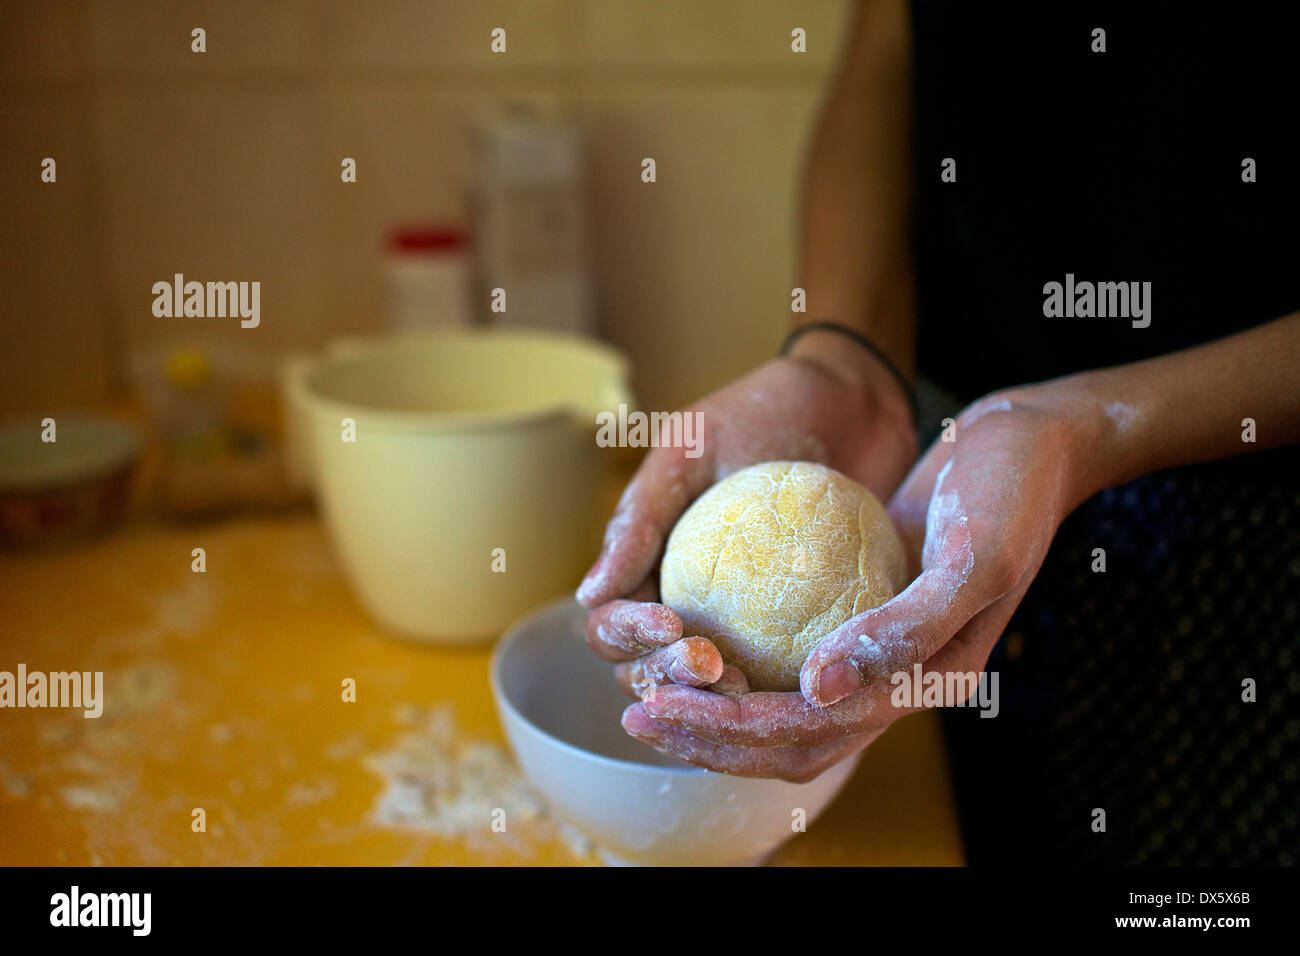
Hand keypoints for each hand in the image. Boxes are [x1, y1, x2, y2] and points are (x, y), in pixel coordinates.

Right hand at [578, 332, 918, 713]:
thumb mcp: (692, 448)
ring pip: (704, 688)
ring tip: (746, 688)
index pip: (611, 621)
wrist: (853, 402)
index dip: (628, 634)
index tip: (670, 622)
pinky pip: (778, 675)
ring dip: (712, 699)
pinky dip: (777, 691)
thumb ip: (640, 518)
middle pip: (648, 667)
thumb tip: (587, 595)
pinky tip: (799, 689)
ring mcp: (740, 621)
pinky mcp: (798, 630)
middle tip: (712, 666)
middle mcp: (686, 600)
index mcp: (647, 563)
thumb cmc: (763, 411)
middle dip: (666, 678)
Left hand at [624, 384, 1101, 780]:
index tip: (660, 708)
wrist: (1027, 444)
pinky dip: (743, 663)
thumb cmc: (1010, 493)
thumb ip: (904, 630)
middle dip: (709, 736)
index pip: (812, 732)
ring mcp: (876, 650)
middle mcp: (896, 679)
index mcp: (925, 682)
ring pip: (785, 706)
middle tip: (637, 712)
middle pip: (790, 736)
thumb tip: (816, 688)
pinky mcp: (859, 613)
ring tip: (653, 688)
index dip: (731, 732)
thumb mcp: (974, 557)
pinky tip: (695, 636)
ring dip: (720, 710)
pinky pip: (791, 654)